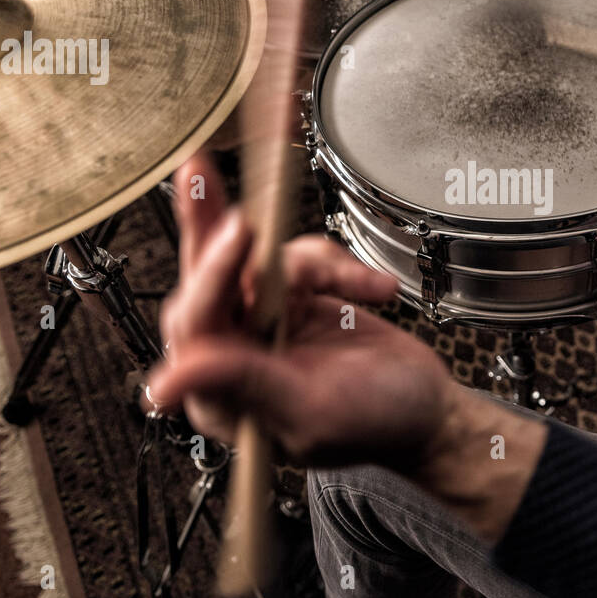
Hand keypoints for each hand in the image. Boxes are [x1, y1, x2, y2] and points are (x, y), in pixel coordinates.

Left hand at [148, 151, 548, 542]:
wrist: (429, 409)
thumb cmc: (379, 425)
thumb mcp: (313, 407)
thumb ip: (246, 384)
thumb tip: (168, 380)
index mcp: (222, 397)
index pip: (197, 323)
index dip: (214, 272)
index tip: (241, 230)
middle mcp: (233, 357)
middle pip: (207, 279)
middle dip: (210, 226)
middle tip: (197, 171)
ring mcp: (263, 325)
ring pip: (266, 260)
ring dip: (319, 264)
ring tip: (362, 286)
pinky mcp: (293, 300)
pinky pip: (302, 258)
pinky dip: (340, 266)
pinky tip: (373, 290)